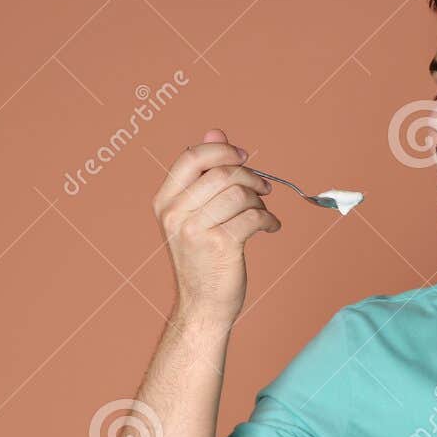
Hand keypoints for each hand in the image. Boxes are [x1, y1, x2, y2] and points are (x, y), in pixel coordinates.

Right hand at [153, 128, 280, 325]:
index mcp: (165, 201)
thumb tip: (216, 131)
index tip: (243, 156)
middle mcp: (175, 213)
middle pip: (222, 173)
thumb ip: (204, 173)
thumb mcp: (196, 213)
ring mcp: (195, 230)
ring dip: (260, 202)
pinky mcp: (220, 245)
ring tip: (263, 213)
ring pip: (240, 194)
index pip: (192, 157)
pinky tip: (270, 228)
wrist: (203, 305)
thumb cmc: (203, 258)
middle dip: (251, 177)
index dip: (222, 150)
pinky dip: (269, 221)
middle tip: (264, 189)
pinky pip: (254, 217)